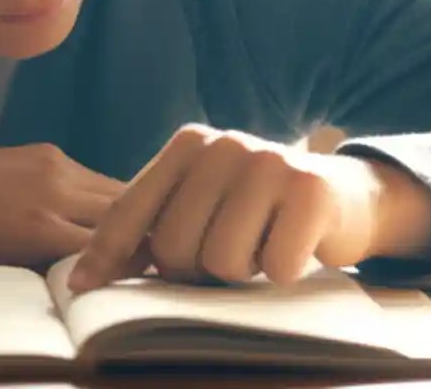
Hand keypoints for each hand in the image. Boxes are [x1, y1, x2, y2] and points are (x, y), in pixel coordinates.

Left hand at [67, 125, 430, 291]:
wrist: (347, 194)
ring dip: (243, 270)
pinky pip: (274, 267)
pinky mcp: (311, 192)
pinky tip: (295, 246)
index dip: (107, 253)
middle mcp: (225, 144)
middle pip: (174, 245)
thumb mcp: (201, 201)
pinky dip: (284, 271)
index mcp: (189, 143)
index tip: (82, 286)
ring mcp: (270, 163)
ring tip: (262, 244)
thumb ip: (152, 226)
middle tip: (227, 251)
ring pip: (221, 261)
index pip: (132, 207)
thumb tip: (87, 273)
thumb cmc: (258, 207)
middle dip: (195, 268)